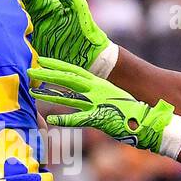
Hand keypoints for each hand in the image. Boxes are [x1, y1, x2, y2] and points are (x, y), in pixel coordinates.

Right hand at [0, 0, 116, 75]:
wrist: (94, 59)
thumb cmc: (89, 32)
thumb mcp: (79, 8)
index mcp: (44, 6)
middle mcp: (35, 18)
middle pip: (9, 9)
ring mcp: (33, 34)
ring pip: (9, 26)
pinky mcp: (32, 50)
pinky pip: (14, 45)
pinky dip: (2, 43)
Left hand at [29, 56, 180, 156]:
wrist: (151, 120)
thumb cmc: (131, 112)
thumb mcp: (112, 98)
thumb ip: (98, 95)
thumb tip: (87, 94)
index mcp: (100, 84)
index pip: (75, 70)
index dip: (58, 65)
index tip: (43, 59)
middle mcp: (97, 90)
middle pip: (68, 78)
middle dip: (48, 73)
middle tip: (30, 68)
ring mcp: (97, 103)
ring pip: (68, 97)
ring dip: (50, 94)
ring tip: (33, 91)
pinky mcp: (100, 118)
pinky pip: (79, 120)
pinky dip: (65, 120)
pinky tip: (52, 120)